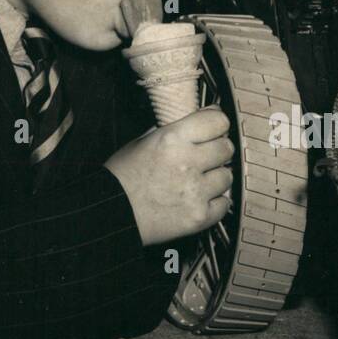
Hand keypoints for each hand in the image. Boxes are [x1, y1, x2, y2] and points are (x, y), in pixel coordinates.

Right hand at [105, 106, 233, 245]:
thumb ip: (174, 131)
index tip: (214, 128)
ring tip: (197, 181)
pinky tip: (198, 199)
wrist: (110, 214)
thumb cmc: (122, 178)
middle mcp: (187, 163)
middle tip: (205, 157)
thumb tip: (200, 121)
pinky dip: (215, 202)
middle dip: (217, 150)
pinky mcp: (198, 216)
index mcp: (172, 139)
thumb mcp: (142, 142)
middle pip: (226, 148)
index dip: (217, 124)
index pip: (218, 121)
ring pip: (227, 176)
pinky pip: (224, 204)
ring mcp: (195, 192)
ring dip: (216, 177)